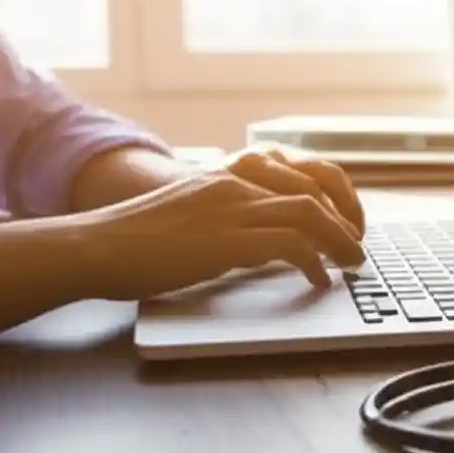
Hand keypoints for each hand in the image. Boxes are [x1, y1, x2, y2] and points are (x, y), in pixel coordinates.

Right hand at [69, 156, 365, 300]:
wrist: (95, 246)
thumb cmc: (134, 242)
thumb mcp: (189, 219)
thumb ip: (228, 221)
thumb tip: (265, 246)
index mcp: (226, 174)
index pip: (300, 172)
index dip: (334, 198)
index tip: (346, 223)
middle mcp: (234, 183)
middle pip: (313, 190)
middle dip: (345, 220)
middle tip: (358, 249)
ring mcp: (231, 208)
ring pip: (309, 213)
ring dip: (339, 241)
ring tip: (352, 264)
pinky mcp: (226, 240)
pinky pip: (290, 244)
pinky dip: (313, 262)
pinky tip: (318, 280)